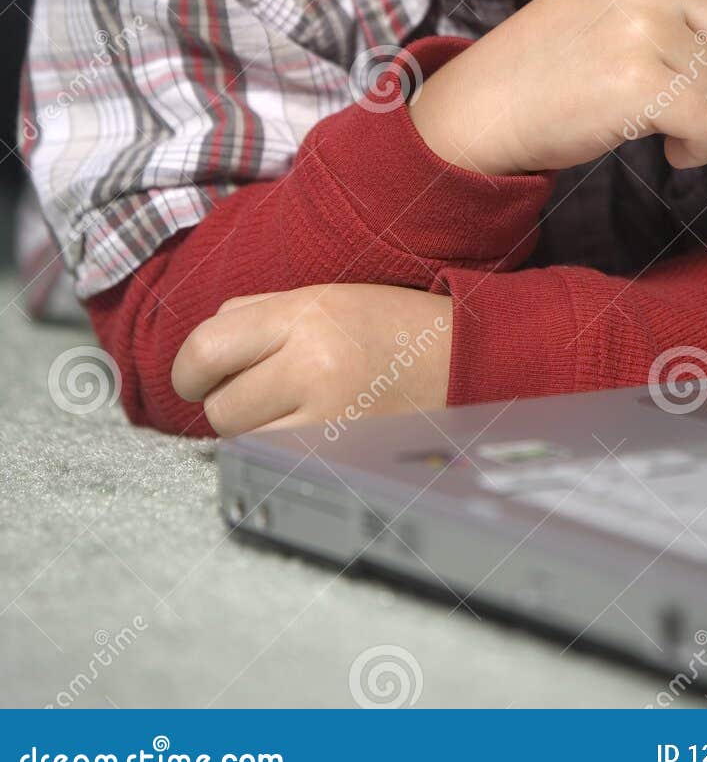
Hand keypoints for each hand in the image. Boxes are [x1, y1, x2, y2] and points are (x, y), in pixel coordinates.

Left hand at [170, 282, 452, 436]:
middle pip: (219, 407)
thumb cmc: (385, 324)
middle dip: (228, 402)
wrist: (462, 359)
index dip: (189, 370)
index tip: (197, 376)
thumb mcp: (322, 296)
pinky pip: (276, 464)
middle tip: (261, 390)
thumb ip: (254, 313)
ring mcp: (329, 420)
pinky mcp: (343, 459)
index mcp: (304, 314)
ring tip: (293, 408)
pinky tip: (308, 430)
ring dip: (254, 431)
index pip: (206, 349)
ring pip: (244, 443)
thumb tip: (199, 352)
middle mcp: (312, 366)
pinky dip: (279, 453)